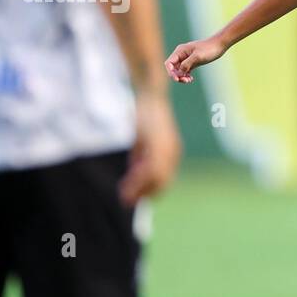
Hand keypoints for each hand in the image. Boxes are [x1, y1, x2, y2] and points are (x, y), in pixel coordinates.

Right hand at [120, 90, 182, 204]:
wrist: (151, 95)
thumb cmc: (146, 116)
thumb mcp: (143, 139)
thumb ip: (141, 154)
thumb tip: (135, 169)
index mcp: (171, 152)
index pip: (163, 179)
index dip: (150, 191)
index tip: (135, 199)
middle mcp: (172, 152)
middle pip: (161, 181)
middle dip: (144, 193)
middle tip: (126, 201)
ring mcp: (167, 148)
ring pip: (156, 177)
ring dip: (139, 188)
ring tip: (124, 195)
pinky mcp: (159, 143)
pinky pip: (151, 166)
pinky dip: (139, 176)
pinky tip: (128, 181)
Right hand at [165, 36, 226, 82]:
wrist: (219, 45)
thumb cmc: (209, 49)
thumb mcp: (198, 57)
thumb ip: (187, 64)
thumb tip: (179, 72)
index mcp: (180, 51)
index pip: (169, 63)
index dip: (170, 72)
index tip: (177, 79)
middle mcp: (181, 54)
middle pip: (173, 68)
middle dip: (177, 75)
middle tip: (185, 81)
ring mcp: (187, 58)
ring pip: (179, 70)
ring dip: (181, 76)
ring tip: (189, 80)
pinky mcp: (193, 62)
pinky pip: (185, 70)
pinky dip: (186, 75)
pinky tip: (191, 79)